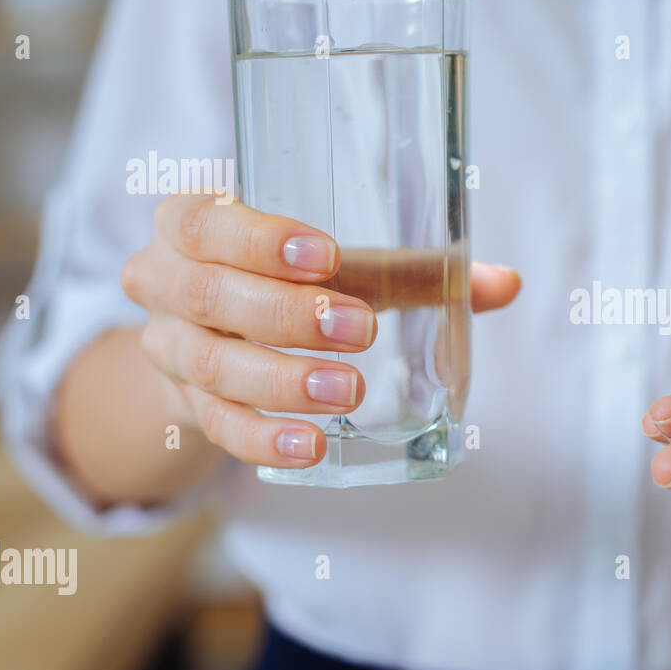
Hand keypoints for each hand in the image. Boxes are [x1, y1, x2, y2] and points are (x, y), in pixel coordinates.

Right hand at [121, 193, 518, 468]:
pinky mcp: (187, 407)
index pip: (205, 223)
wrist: (209, 340)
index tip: (324, 256)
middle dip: (287, 315)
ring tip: (348, 391)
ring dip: (282, 381)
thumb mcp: (334, 266)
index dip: (259, 240)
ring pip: (212, 365)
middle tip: (361, 330)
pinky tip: (311, 446)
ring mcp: (169, 349)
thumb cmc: (284, 281)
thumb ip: (414, 271)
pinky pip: (219, 427)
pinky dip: (265, 438)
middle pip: (208, 296)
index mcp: (192, 224)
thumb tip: (506, 283)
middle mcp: (163, 283)